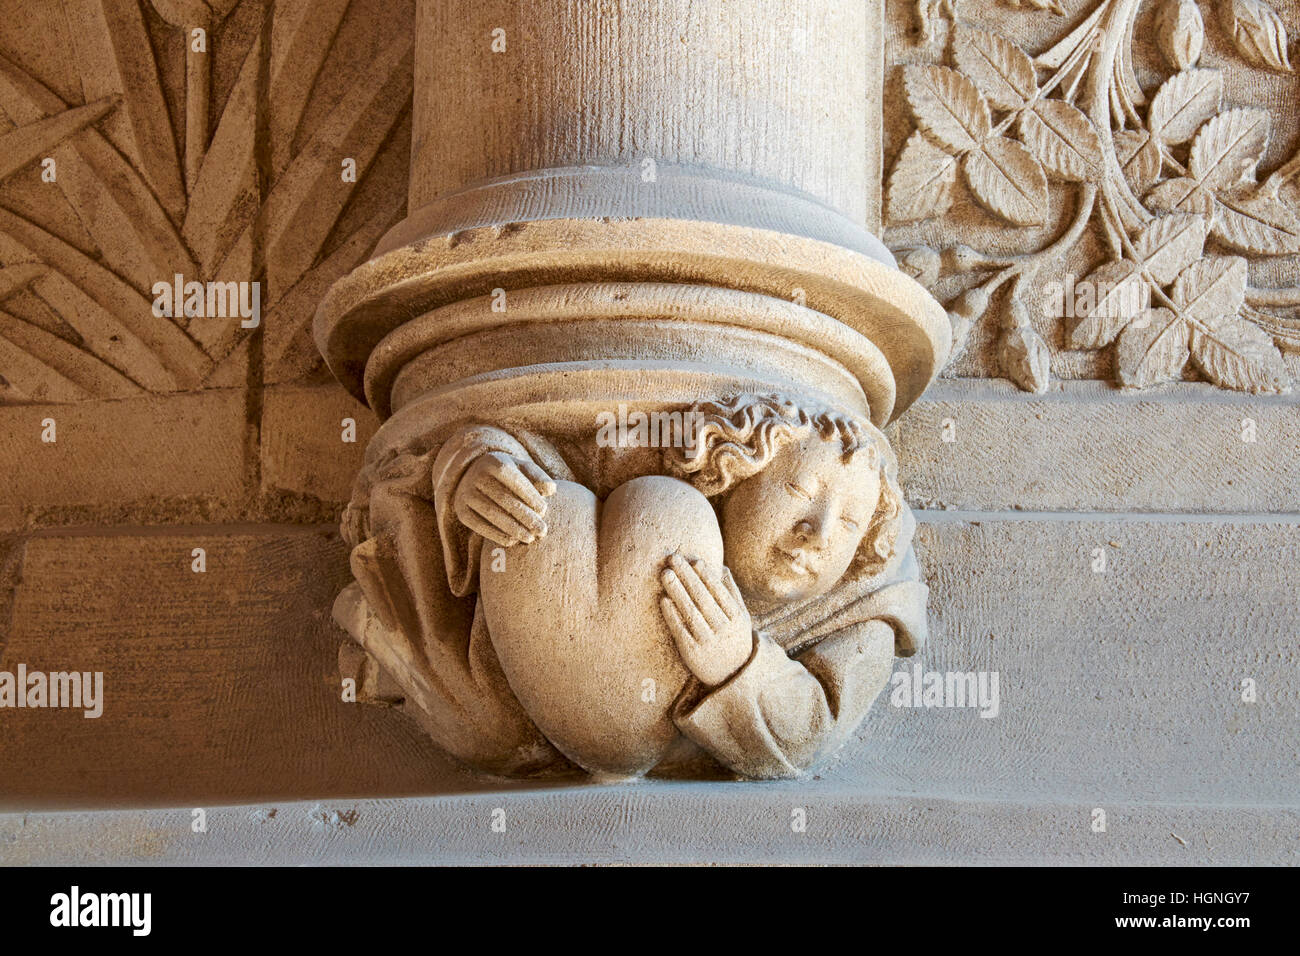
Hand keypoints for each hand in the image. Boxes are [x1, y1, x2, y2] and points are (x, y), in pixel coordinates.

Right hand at [452, 452, 555, 546]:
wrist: (474, 476)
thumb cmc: (507, 474)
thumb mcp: (522, 468)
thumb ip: (538, 476)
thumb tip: (551, 490)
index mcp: (493, 461)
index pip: (513, 479)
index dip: (529, 496)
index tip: (544, 510)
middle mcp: (475, 476)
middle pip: (503, 499)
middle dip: (525, 517)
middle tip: (541, 531)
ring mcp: (465, 494)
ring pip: (491, 514)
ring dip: (512, 528)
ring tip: (530, 538)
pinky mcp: (461, 511)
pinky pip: (478, 525)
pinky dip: (495, 535)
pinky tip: (511, 541)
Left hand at [658, 553, 752, 685]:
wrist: (733, 677)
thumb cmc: (734, 640)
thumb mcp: (741, 619)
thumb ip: (732, 594)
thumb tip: (723, 568)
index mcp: (737, 619)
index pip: (720, 593)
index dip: (707, 576)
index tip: (694, 560)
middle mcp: (724, 630)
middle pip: (703, 599)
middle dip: (687, 577)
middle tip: (673, 558)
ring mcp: (709, 643)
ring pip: (691, 613)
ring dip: (677, 591)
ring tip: (665, 574)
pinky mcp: (693, 654)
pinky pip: (681, 631)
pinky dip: (672, 615)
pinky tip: (663, 600)